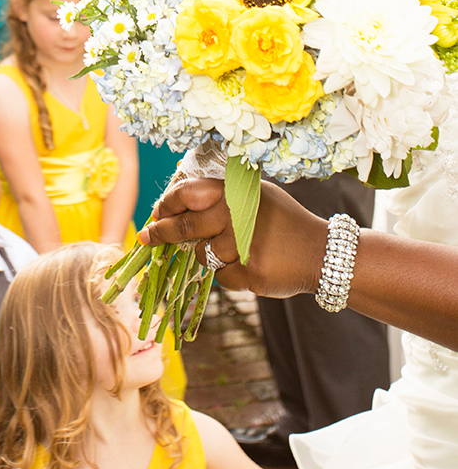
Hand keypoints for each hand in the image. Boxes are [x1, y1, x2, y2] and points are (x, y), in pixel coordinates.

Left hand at [140, 177, 326, 298]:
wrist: (321, 252)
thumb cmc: (281, 220)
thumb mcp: (253, 196)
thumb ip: (219, 197)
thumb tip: (173, 207)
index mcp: (235, 192)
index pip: (186, 193)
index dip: (166, 204)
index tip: (156, 213)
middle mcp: (237, 215)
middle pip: (184, 226)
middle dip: (161, 233)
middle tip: (146, 237)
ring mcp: (243, 246)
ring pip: (202, 255)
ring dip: (209, 254)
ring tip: (234, 248)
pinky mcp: (249, 273)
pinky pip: (220, 276)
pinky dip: (229, 273)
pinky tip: (250, 264)